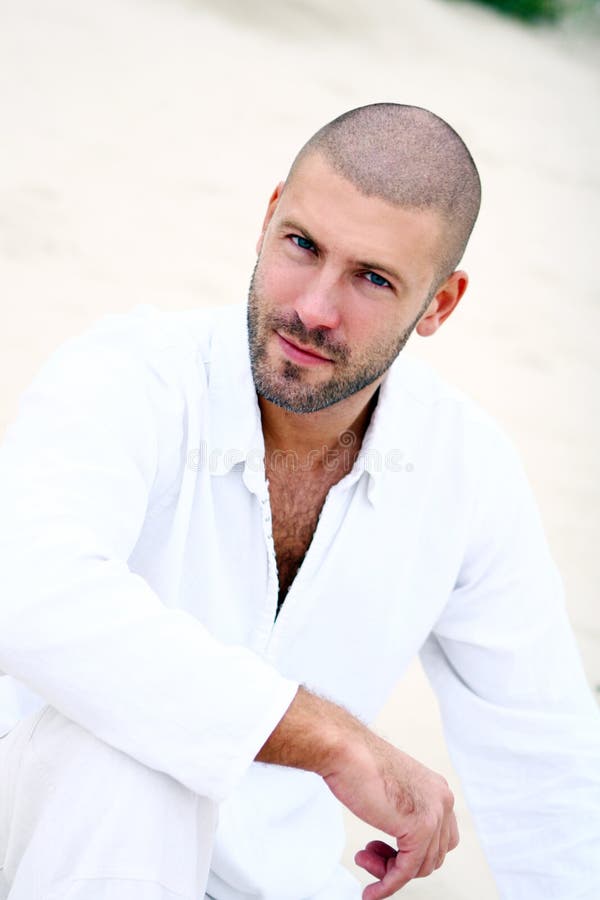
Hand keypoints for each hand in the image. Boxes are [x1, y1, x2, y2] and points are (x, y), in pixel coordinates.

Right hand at [323, 734, 458, 897]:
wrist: (345, 751)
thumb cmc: (358, 763)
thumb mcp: (393, 790)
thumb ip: (406, 811)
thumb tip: (405, 842)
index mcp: (437, 789)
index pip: (439, 838)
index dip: (411, 851)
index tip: (381, 850)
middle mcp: (442, 800)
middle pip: (432, 854)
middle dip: (399, 862)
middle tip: (369, 856)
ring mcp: (434, 813)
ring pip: (420, 866)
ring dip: (388, 872)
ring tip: (363, 859)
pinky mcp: (419, 828)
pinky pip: (406, 871)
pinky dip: (387, 885)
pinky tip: (371, 893)